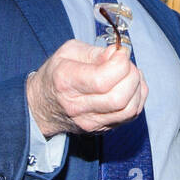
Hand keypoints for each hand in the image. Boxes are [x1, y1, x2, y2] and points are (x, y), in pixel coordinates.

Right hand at [27, 39, 147, 136]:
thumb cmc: (56, 75)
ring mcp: (91, 121)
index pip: (102, 80)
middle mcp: (78, 106)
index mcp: (66, 81)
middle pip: (119, 98)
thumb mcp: (68, 53)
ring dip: (137, 88)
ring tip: (129, 75)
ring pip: (129, 110)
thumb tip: (118, 54)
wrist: (42, 106)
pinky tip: (130, 87)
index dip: (120, 64)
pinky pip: (131, 116)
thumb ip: (95, 52)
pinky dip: (137, 98)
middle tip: (126, 64)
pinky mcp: (102, 128)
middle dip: (132, 75)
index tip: (120, 53)